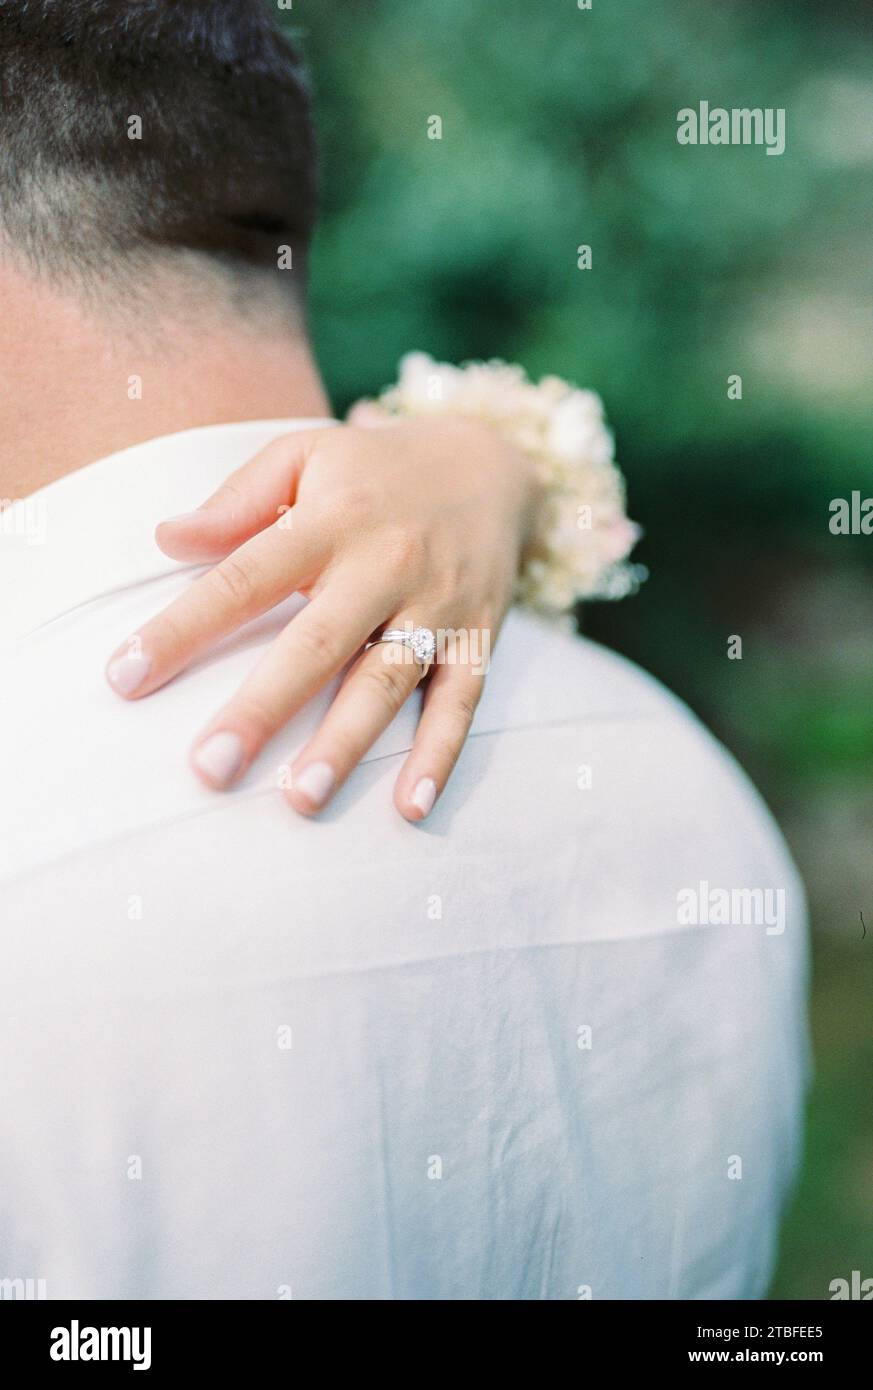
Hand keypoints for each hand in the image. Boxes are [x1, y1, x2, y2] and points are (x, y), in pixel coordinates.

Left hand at [106, 412, 538, 819]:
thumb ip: (237, 499)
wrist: (493, 462)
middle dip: (263, 708)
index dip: (184, 627)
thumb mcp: (305, 456)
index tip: (125, 676)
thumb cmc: (375, 469)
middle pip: (317, 643)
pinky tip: (411, 806)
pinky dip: (440, 754)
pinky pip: (461, 701)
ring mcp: (437, 604)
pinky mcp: (478, 636)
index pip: (245, 577)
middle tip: (210, 767)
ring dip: (345, 743)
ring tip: (299, 799)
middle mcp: (385, 564)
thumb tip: (165, 539)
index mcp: (332, 519)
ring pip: (387, 681)